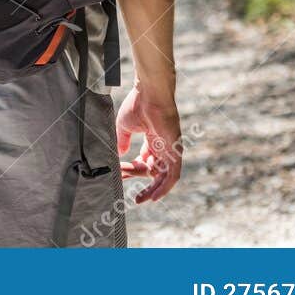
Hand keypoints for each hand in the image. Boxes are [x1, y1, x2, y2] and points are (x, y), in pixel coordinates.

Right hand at [116, 81, 182, 202]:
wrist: (149, 95)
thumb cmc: (137, 105)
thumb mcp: (124, 126)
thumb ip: (122, 141)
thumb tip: (119, 154)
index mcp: (152, 139)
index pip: (144, 160)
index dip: (133, 170)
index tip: (121, 175)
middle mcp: (163, 146)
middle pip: (153, 170)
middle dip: (142, 183)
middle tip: (133, 195)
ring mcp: (170, 149)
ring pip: (163, 176)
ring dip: (153, 189)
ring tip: (141, 200)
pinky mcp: (175, 152)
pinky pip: (173, 175)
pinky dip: (165, 187)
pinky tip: (155, 197)